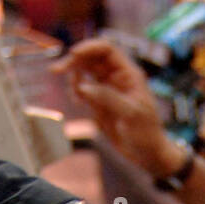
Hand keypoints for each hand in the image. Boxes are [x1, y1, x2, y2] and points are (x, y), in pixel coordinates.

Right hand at [53, 39, 182, 177]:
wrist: (148, 155)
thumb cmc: (147, 134)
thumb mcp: (131, 114)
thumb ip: (107, 98)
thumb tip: (84, 87)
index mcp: (128, 74)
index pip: (106, 50)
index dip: (89, 48)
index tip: (73, 55)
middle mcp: (116, 78)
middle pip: (91, 58)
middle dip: (74, 61)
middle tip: (56, 70)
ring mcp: (107, 90)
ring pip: (85, 73)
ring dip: (73, 77)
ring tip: (74, 94)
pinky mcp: (100, 104)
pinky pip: (83, 91)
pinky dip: (76, 92)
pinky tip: (77, 101)